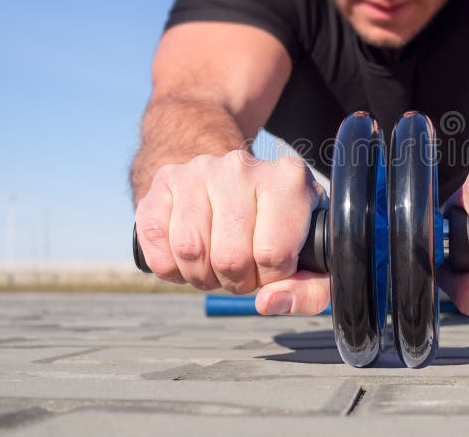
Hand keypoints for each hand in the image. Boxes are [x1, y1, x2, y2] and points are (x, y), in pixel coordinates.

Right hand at [135, 151, 329, 314]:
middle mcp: (243, 167)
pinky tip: (190, 258)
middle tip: (244, 271)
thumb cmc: (280, 224)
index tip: (272, 268)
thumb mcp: (312, 254)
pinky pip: (156, 238)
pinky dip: (169, 265)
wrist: (239, 181)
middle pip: (230, 256)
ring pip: (190, 249)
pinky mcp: (166, 179)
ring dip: (202, 276)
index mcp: (289, 180)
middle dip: (237, 281)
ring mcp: (201, 170)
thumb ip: (309, 290)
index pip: (275, 253)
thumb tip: (270, 301)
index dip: (272, 277)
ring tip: (218, 265)